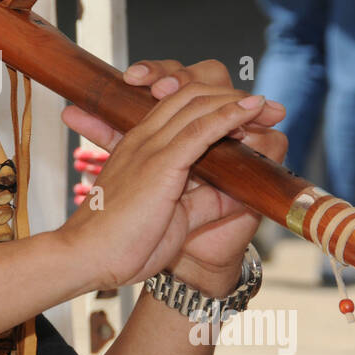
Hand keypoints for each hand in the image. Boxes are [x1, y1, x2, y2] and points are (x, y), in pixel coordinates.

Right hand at [57, 59, 285, 293]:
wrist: (84, 258)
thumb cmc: (119, 244)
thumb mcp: (173, 218)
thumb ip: (203, 201)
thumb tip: (239, 193)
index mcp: (140, 147)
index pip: (180, 107)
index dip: (218, 102)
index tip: (254, 113)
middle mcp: (143, 139)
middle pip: (191, 95)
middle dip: (234, 95)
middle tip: (270, 107)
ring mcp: (149, 148)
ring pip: (197, 104)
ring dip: (238, 101)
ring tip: (269, 106)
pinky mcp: (158, 165)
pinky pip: (199, 130)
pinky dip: (228, 116)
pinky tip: (251, 111)